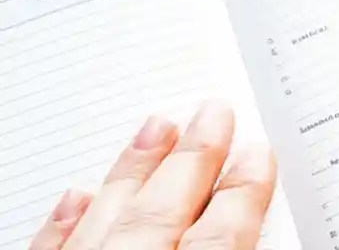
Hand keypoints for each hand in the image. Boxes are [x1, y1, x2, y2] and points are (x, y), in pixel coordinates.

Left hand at [29, 101, 276, 249]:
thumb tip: (264, 232)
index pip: (221, 239)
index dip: (243, 194)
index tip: (258, 154)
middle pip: (163, 214)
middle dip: (193, 159)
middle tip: (214, 112)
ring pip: (107, 220)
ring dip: (133, 172)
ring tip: (156, 126)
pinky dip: (63, 225)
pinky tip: (78, 197)